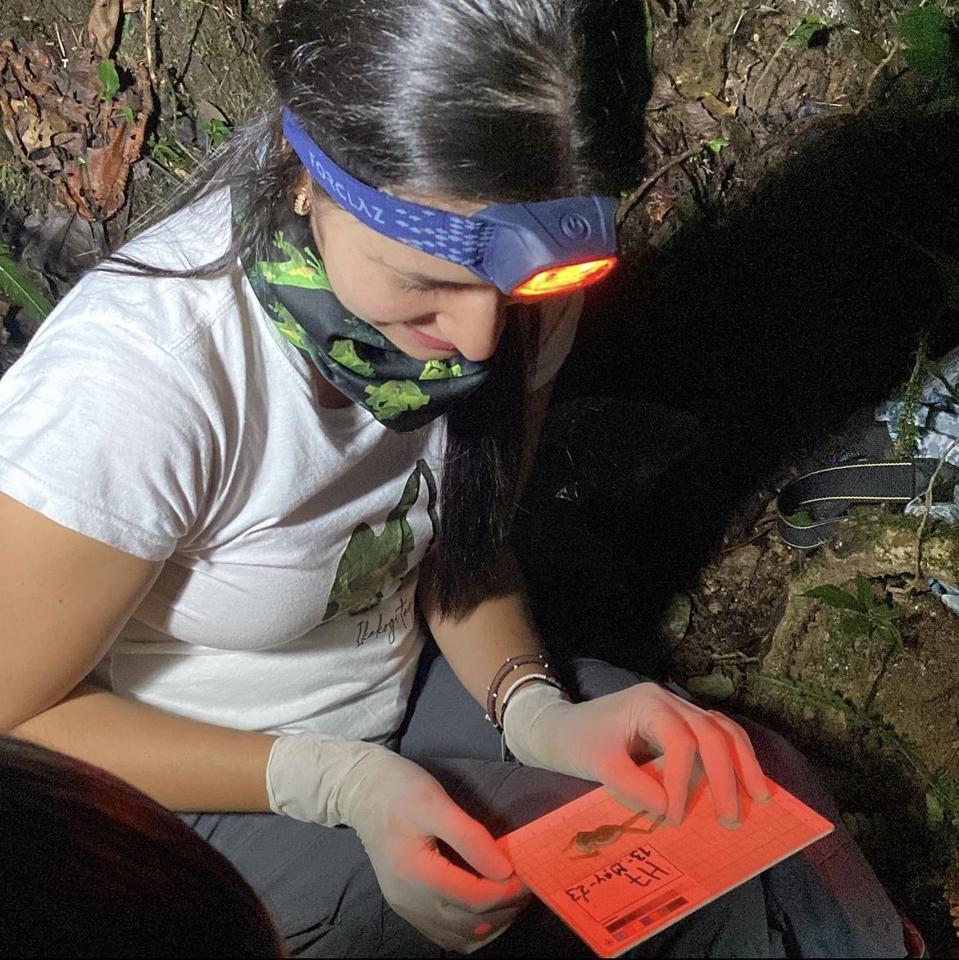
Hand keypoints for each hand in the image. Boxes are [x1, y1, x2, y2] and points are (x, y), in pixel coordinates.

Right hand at [267, 735, 526, 951]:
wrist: (360, 789)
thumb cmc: (400, 789)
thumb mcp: (437, 803)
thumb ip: (470, 838)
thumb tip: (505, 869)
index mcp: (417, 874)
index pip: (476, 899)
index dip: (510, 890)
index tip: (532, 872)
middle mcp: (409, 900)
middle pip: (472, 922)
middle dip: (507, 906)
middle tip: (529, 881)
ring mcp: (405, 907)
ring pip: (460, 935)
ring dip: (492, 921)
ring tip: (512, 894)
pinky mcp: (405, 904)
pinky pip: (444, 933)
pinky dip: (470, 929)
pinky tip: (485, 910)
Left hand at [502, 682, 770, 826]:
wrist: (558, 726)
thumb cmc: (576, 742)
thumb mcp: (599, 765)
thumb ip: (634, 786)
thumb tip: (669, 810)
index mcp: (647, 703)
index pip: (681, 741)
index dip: (684, 782)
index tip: (674, 817)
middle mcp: (668, 700)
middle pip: (712, 731)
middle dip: (728, 775)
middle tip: (731, 818)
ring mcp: (676, 708)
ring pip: (723, 729)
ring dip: (743, 763)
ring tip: (760, 797)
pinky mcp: (679, 723)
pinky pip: (716, 735)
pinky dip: (733, 758)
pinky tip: (745, 782)